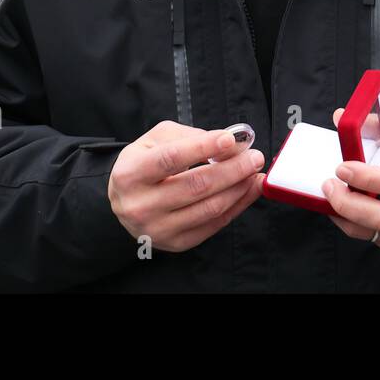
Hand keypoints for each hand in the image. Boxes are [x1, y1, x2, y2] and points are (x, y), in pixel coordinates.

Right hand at [108, 120, 264, 252]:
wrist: (126, 202)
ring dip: (239, 188)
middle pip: (196, 186)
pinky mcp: (176, 243)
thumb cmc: (144, 165)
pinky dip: (237, 205)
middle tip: (254, 156)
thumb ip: (189, 136)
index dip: (203, 147)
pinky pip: (215, 225)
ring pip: (210, 208)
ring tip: (254, 172)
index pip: (171, 159)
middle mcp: (141, 205)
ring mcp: (158, 229)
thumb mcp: (155, 140)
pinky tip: (248, 189)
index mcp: (130, 174)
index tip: (231, 139)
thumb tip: (228, 143)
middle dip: (232, 169)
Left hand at [320, 108, 379, 257]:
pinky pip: (375, 240)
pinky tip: (348, 210)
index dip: (366, 176)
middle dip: (348, 204)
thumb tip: (346, 118)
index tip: (342, 166)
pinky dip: (357, 225)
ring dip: (346, 217)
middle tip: (328, 186)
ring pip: (374, 235)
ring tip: (331, 198)